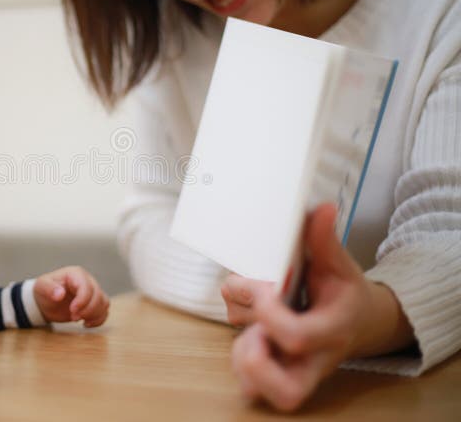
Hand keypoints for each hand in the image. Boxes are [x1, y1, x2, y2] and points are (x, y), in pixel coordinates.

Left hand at [34, 266, 109, 326]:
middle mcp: (88, 281)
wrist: (46, 301)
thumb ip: (49, 289)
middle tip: (73, 318)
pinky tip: (86, 324)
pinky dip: (98, 320)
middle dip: (87, 310)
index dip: (82, 301)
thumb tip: (60, 294)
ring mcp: (93, 292)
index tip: (72, 311)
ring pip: (104, 303)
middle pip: (98, 296)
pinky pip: (104, 311)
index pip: (87, 287)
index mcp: (76, 274)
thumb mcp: (41, 287)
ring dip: (94, 315)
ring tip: (79, 321)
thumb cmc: (44, 290)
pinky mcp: (94, 303)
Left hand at [230, 204, 413, 411]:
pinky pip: (250, 386)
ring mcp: (293, 373)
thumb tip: (321, 210)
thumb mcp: (339, 264)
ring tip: (252, 321)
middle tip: (254, 321)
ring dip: (242, 352)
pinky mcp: (276, 377)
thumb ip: (324, 240)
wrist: (358, 323)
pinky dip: (240, 362)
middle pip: (285, 387)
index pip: (298, 336)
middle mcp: (313, 360)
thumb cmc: (343, 292)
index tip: (265, 288)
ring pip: (257, 385)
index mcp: (332, 330)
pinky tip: (250, 332)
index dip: (271, 314)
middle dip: (254, 353)